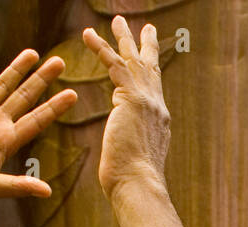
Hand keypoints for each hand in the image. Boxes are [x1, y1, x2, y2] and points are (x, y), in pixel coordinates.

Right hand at [0, 44, 75, 200]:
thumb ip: (15, 186)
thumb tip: (46, 192)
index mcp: (5, 141)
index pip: (36, 120)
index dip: (54, 107)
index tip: (73, 94)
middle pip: (24, 97)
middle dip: (42, 80)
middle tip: (60, 62)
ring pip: (1, 85)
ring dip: (16, 69)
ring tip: (33, 53)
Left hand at [83, 18, 170, 200]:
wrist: (139, 185)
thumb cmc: (134, 184)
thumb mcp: (136, 161)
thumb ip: (132, 148)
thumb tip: (127, 155)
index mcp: (159, 122)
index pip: (154, 90)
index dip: (151, 72)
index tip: (149, 59)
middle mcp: (157, 107)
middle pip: (152, 69)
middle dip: (147, 47)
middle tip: (146, 28)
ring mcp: (147, 101)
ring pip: (135, 62)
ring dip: (124, 39)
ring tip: (118, 20)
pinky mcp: (132, 99)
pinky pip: (114, 66)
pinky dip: (100, 49)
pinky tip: (87, 35)